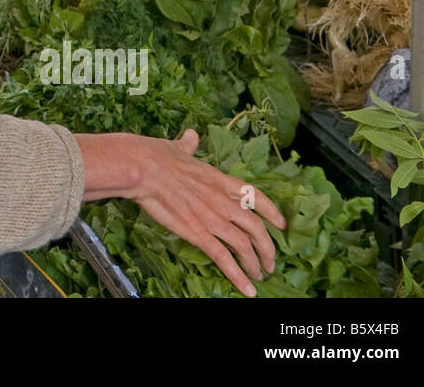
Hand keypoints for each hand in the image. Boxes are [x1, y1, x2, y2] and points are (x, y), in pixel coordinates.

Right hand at [77, 130, 284, 296]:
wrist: (142, 168)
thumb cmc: (155, 155)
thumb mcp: (178, 147)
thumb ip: (188, 144)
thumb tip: (191, 135)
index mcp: (219, 179)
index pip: (255, 197)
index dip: (272, 212)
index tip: (281, 225)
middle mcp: (222, 200)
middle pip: (256, 227)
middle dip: (267, 247)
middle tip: (270, 261)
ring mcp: (211, 218)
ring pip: (245, 245)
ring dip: (256, 264)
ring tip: (259, 276)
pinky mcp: (197, 233)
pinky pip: (224, 258)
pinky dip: (238, 276)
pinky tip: (246, 289)